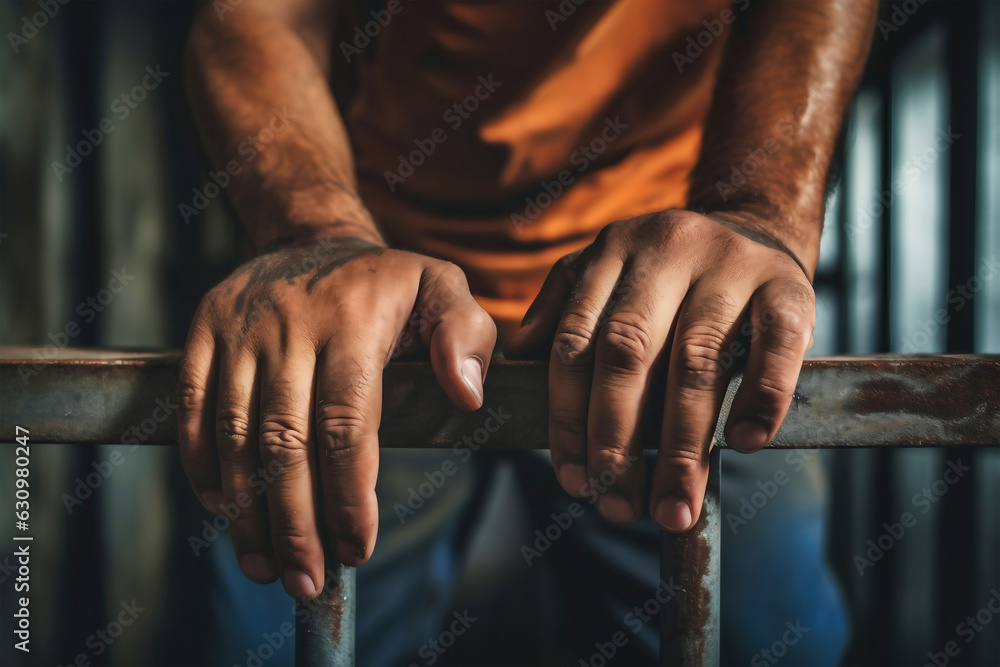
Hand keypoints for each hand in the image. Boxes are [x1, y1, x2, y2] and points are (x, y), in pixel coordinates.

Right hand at [177, 235, 496, 598]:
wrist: (313, 239)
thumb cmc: (388, 283)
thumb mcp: (444, 289)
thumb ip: (467, 337)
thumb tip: (467, 395)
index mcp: (353, 321)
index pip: (347, 422)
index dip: (349, 493)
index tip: (358, 547)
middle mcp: (290, 326)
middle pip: (285, 440)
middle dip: (296, 522)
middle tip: (310, 581)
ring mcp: (241, 329)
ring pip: (234, 433)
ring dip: (248, 509)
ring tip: (267, 566)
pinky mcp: (204, 332)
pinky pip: (194, 407)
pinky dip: (201, 463)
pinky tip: (224, 508)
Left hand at [505, 209, 814, 531]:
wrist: (759, 229)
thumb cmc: (671, 275)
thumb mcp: (609, 270)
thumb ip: (563, 307)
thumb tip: (518, 359)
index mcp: (613, 252)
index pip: (576, 343)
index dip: (569, 418)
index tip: (575, 482)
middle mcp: (667, 251)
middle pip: (629, 353)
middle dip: (617, 440)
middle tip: (617, 508)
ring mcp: (731, 264)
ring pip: (698, 361)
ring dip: (683, 446)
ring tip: (673, 508)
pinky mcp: (788, 285)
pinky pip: (776, 343)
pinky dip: (762, 395)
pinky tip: (744, 443)